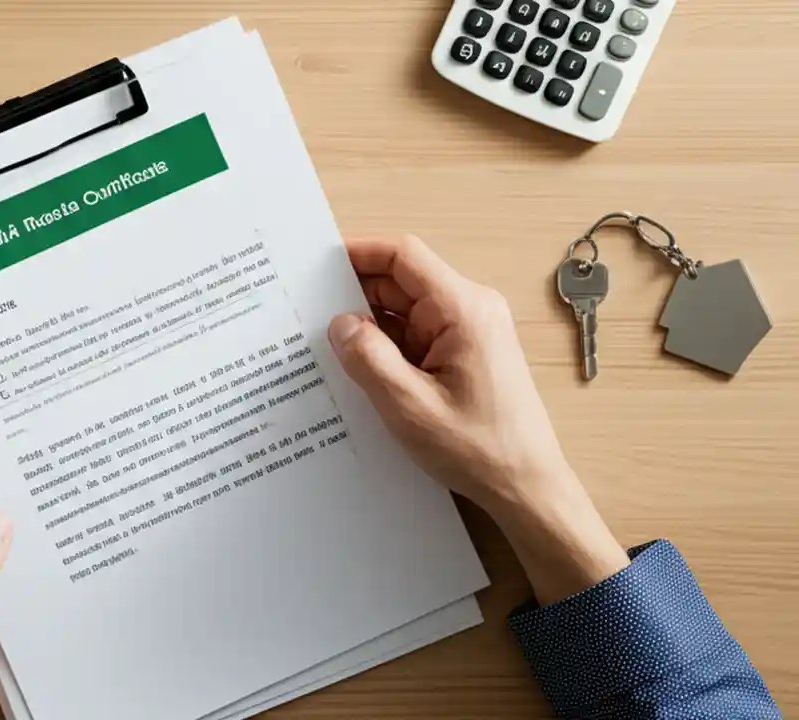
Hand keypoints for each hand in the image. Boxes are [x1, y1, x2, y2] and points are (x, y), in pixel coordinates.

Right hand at [327, 235, 627, 602]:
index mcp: (463, 309)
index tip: (315, 265)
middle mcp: (469, 309)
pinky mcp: (463, 353)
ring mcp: (467, 331)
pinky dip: (385, 347)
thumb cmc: (477, 448)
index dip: (358, 253)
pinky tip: (357, 368)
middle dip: (355, 294)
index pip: (404, 256)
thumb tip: (339, 323)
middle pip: (401, 281)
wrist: (526, 486)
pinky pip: (414, 336)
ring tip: (325, 346)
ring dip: (368, 326)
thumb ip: (369, 358)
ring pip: (404, 311)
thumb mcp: (410, 406)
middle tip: (306, 314)